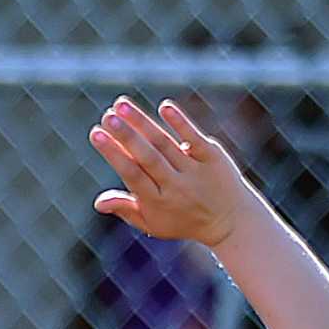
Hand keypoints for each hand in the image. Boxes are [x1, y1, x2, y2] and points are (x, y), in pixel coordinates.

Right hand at [89, 97, 256, 248]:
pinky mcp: (213, 158)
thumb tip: (97, 202)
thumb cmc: (185, 221)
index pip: (132, 174)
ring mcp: (196, 172)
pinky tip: (164, 107)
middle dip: (126, 136)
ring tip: (121, 104)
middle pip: (148, 157)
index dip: (113, 154)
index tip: (96, 134)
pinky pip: (194, 138)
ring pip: (166, 144)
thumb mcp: (155, 224)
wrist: (232, 222)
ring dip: (143, 123)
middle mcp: (176, 188)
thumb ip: (127, 210)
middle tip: (106, 116)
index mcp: (158, 203)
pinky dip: (179, 123)